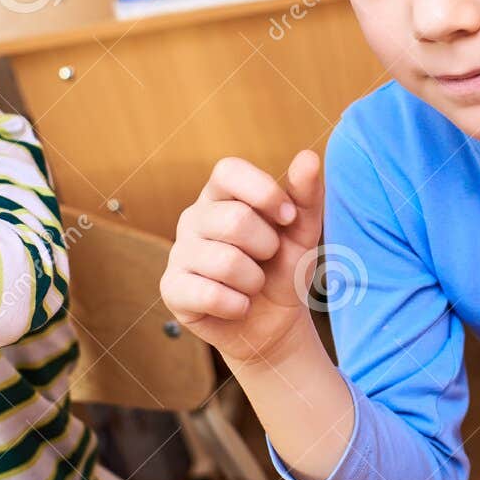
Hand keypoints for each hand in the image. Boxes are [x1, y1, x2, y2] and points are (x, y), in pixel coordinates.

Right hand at [160, 150, 324, 364]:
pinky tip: (238, 306)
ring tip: (252, 285)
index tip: (288, 217)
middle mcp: (193, 218)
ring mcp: (178, 253)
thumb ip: (305, 195)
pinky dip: (238, 306)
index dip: (263, 192)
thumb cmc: (283, 268)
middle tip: (267, 259)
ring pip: (225, 261)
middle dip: (267, 246)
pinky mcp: (171, 289)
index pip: (228, 170)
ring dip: (254, 281)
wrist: (274, 322)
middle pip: (234, 219)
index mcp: (221, 194)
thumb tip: (308, 157)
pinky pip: (209, 295)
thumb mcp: (302, 231)